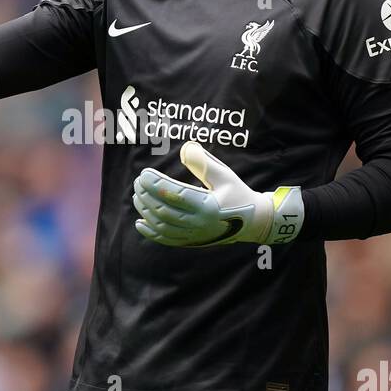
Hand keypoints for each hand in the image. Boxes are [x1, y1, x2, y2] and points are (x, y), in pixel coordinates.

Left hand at [132, 141, 304, 246]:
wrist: (253, 222)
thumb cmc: (237, 194)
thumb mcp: (224, 175)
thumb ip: (204, 162)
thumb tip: (184, 148)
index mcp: (208, 205)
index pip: (175, 194)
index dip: (156, 184)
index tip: (144, 173)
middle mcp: (200, 223)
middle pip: (164, 211)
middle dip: (147, 195)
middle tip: (138, 182)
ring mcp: (195, 235)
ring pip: (162, 226)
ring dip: (146, 211)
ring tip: (137, 196)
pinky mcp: (192, 242)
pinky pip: (167, 240)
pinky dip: (151, 233)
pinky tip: (140, 222)